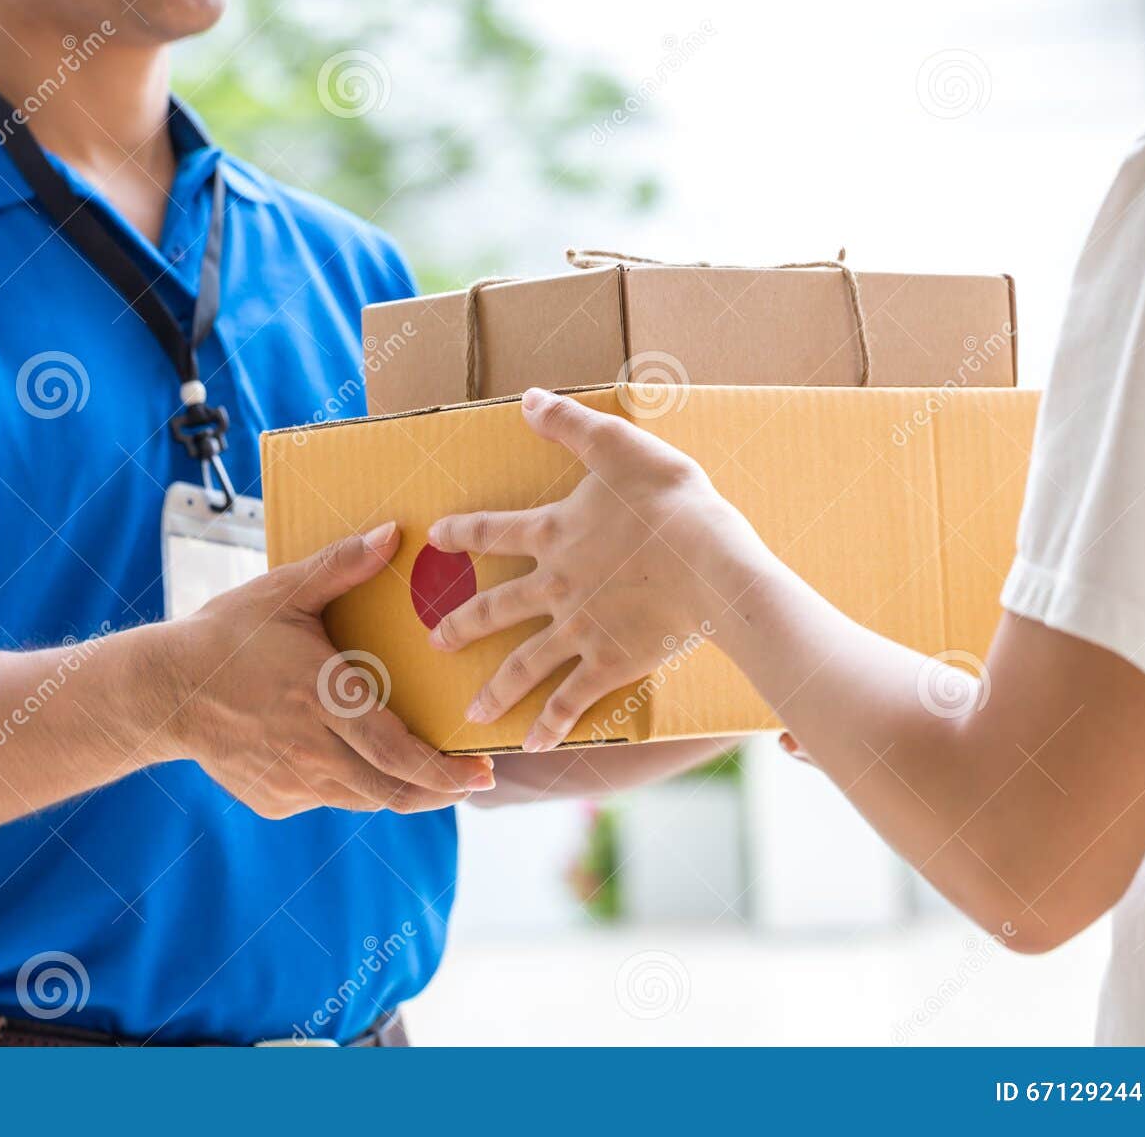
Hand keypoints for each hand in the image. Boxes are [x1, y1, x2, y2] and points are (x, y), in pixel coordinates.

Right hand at [160, 522, 494, 817]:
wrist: (161, 691)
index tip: (482, 773)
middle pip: (393, 791)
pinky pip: (328, 798)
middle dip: (441, 790)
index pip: (398, 753)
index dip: (445, 772)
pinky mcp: (274, 800)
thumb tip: (395, 533)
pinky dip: (351, 784)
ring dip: (401, 789)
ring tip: (428, 772)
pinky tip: (355, 758)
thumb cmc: (226, 635)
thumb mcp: (283, 592)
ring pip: (365, 799)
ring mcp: (292, 782)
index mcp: (326, 699)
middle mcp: (313, 751)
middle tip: (473, 780)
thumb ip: (341, 566)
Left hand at [427, 388, 770, 751]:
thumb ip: (571, 425)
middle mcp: (554, 586)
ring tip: (473, 714)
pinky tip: (533, 747)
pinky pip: (571, 700)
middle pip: (495, 609)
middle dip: (463, 625)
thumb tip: (527, 399)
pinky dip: (551, 725)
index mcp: (553, 534)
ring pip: (524, 664)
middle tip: (437, 641)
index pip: (492, 531)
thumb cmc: (670, 501)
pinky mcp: (609, 664)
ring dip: (496, 689)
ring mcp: (579, 630)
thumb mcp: (619, 445)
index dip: (462, 533)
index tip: (435, 539)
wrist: (709, 562)